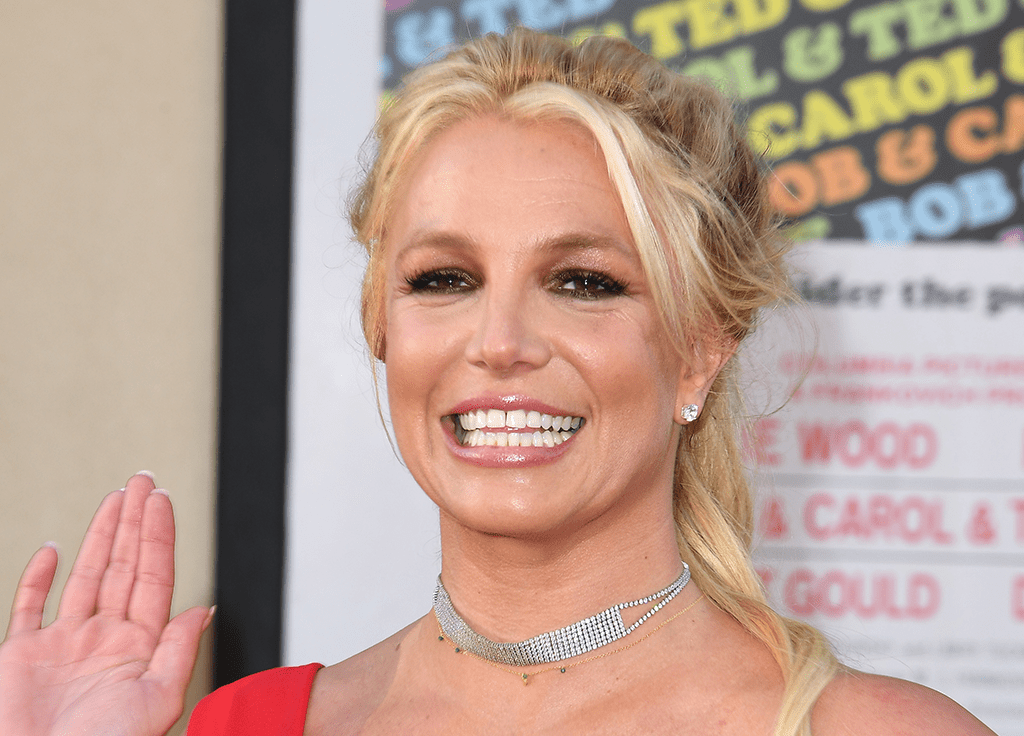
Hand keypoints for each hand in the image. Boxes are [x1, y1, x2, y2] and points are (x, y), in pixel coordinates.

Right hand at [0, 473, 210, 735]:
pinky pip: (29, 606)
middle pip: (125, 566)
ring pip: (86, 576)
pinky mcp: (22, 655)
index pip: (154, 578)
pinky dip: (37, 577)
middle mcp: (105, 638)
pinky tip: (52, 548)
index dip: (158, 537)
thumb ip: (179, 651)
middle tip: (143, 479)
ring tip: (116, 497)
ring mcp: (64, 644)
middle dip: (135, 522)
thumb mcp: (158, 700)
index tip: (162, 500)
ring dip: (100, 535)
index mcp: (140, 647)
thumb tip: (204, 608)